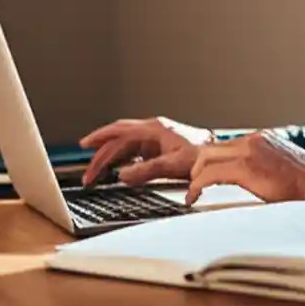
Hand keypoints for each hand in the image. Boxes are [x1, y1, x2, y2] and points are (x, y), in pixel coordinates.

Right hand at [79, 116, 212, 185]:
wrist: (220, 156)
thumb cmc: (201, 155)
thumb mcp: (172, 164)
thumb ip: (146, 170)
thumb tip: (122, 176)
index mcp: (153, 129)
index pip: (119, 132)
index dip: (100, 139)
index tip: (85, 146)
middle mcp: (152, 131)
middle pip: (119, 140)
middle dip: (101, 154)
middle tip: (89, 173)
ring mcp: (156, 140)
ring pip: (126, 146)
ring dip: (111, 158)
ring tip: (97, 172)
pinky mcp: (160, 149)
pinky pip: (135, 153)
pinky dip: (123, 161)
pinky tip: (119, 170)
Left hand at [186, 130, 304, 204]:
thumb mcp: (282, 167)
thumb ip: (265, 166)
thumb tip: (255, 179)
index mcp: (261, 139)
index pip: (225, 145)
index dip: (211, 161)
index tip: (205, 175)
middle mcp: (252, 140)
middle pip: (211, 148)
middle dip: (198, 167)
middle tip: (196, 184)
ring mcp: (247, 151)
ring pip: (205, 158)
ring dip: (195, 176)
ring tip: (194, 192)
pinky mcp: (244, 167)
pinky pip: (209, 174)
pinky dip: (197, 186)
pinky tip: (194, 197)